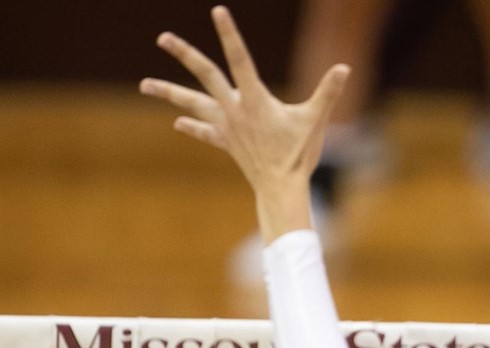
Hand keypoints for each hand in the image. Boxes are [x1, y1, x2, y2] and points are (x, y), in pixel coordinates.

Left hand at [140, 6, 350, 240]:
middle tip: (162, 37)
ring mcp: (226, 126)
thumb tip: (345, 68)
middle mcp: (234, 108)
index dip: (229, 34)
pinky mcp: (226, 142)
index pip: (240, 58)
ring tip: (144, 84)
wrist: (280, 189)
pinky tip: (177, 122)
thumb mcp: (315, 120)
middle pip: (205, 75)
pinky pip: (205, 132)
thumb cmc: (299, 154)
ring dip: (169, 92)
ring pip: (193, 104)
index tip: (218, 11)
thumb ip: (328, 92)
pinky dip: (191, 126)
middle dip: (184, 55)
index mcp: (254, 99)